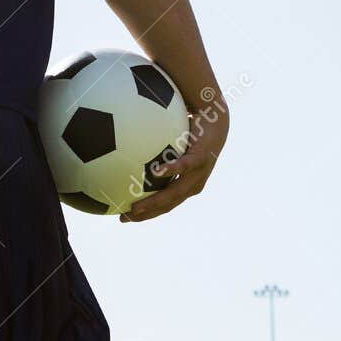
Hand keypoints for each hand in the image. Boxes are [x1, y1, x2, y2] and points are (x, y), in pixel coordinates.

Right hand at [122, 97, 228, 222]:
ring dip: (155, 201)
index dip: (146, 214)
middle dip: (146, 214)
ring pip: (175, 192)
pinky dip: (170, 170)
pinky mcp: (201, 159)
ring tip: (136, 207)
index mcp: (186, 187)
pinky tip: (156, 171)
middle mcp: (193, 186)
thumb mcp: (171, 148)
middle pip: (167, 205)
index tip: (125, 218)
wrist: (216, 122)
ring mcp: (198, 174)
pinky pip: (183, 166)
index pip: (164, 206)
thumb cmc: (191, 135)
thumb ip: (154, 155)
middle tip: (124, 218)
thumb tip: (127, 154)